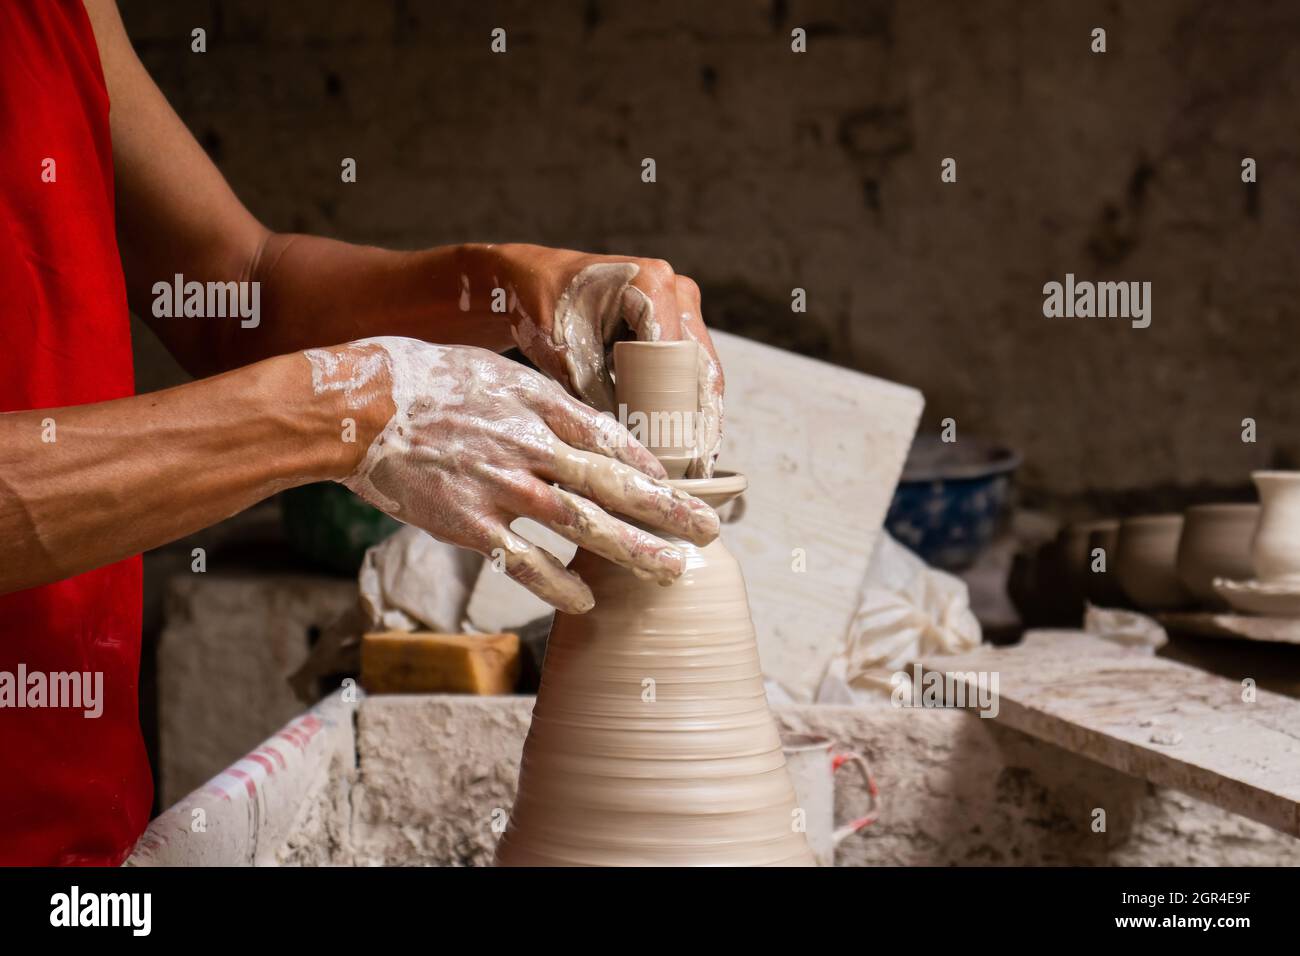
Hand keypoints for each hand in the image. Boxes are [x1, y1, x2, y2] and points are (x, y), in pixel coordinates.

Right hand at [306, 337, 719, 613]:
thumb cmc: (421, 380)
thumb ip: (537, 396)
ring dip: (633, 550)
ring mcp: (500, 485)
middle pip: (612, 482)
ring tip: (672, 572)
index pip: (610, 437)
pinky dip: (555, 584)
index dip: (648, 467)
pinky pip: (521, 560)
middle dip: (667, 511)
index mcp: (537, 403)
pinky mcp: (466, 522)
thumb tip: (576, 417)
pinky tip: (585, 604)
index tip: (677, 487)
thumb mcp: (491, 369)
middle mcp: (529, 444)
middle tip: (708, 533)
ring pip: (582, 523)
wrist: (355, 405)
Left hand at [492, 244, 724, 478]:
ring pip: (701, 371)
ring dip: (700, 417)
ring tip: (699, 466)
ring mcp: (678, 303)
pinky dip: (688, 402)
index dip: (682, 410)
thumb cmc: (541, 308)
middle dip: (702, 422)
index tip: (686, 455)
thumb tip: (631, 448)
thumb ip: (598, 397)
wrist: (528, 282)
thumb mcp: (567, 355)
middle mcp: (675, 290)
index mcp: (652, 284)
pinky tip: (690, 443)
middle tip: (698, 471)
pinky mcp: (673, 320)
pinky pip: (689, 367)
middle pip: (701, 367)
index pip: (678, 359)